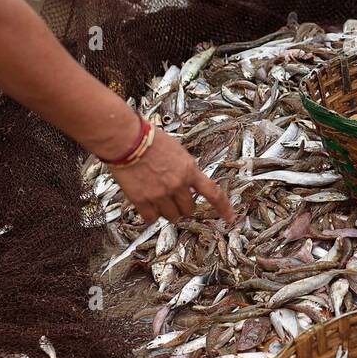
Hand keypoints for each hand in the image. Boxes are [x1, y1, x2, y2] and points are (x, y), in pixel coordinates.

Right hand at [111, 127, 234, 225]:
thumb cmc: (150, 139)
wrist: (127, 139)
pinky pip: (152, 218)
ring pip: (172, 216)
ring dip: (168, 212)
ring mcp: (160, 194)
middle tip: (177, 201)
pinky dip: (151, 215)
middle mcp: (177, 184)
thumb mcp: (177, 151)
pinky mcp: (142, 200)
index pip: (213, 193)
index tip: (229, 217)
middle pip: (189, 209)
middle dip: (185, 207)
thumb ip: (185, 169)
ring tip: (160, 200)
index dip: (223, 208)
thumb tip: (187, 181)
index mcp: (189, 170)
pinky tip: (148, 207)